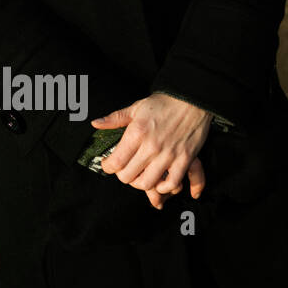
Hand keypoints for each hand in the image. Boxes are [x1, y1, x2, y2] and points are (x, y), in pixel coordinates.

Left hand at [92, 93, 211, 205]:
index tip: (108, 164)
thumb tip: (96, 124)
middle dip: (122, 176)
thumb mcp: (135, 108)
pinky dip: (164, 187)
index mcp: (136, 133)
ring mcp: (168, 154)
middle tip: (123, 170)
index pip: (116, 162)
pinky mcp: (184, 159)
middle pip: (128, 176)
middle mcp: (151, 146)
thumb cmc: (163, 103)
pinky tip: (159, 182)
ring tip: (139, 176)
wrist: (191, 100)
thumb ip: (114, 118)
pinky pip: (173, 183)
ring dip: (140, 184)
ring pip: (148, 183)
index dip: (108, 167)